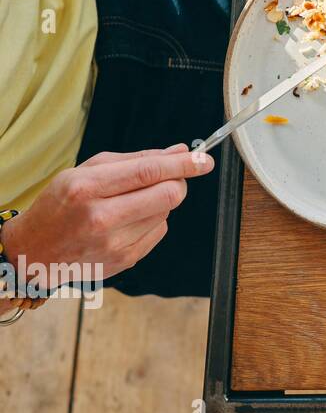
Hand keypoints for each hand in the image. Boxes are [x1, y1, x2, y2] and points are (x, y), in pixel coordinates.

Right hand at [0, 145, 213, 283]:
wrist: (34, 252)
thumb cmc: (60, 205)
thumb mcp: (86, 171)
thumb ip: (136, 159)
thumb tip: (179, 152)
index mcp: (87, 188)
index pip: (149, 171)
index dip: (184, 164)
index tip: (204, 159)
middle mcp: (101, 218)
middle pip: (168, 194)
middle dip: (177, 182)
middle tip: (169, 177)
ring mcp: (114, 243)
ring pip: (167, 212)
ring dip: (160, 202)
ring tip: (131, 203)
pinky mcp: (125, 260)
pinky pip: (159, 231)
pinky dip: (152, 221)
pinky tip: (127, 221)